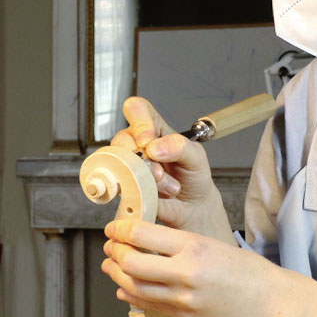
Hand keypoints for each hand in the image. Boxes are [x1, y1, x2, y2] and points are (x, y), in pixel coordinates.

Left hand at [102, 220, 316, 316]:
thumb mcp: (215, 245)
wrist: (270, 300)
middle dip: (115, 252)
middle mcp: (186, 273)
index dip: (121, 229)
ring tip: (111, 264)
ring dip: (116, 273)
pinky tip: (125, 286)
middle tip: (111, 245)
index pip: (143, 234)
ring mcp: (183, 298)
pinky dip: (129, 294)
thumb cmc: (249, 270)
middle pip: (131, 262)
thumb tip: (146, 240)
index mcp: (195, 247)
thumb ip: (181, 245)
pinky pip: (146, 304)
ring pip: (133, 285)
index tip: (115, 227)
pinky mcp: (183, 316)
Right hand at [111, 97, 231, 244]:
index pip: (138, 110)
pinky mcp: (123, 185)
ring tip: (167, 186)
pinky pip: (120, 185)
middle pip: (123, 139)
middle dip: (144, 158)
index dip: (139, 121)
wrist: (193, 206)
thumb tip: (154, 146)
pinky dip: (140, 191)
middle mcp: (137, 144)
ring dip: (147, 178)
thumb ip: (180, 147)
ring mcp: (128, 164)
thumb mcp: (197, 157)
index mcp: (155, 129)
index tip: (147, 140)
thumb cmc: (193, 175)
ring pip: (122, 164)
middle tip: (160, 171)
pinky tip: (154, 194)